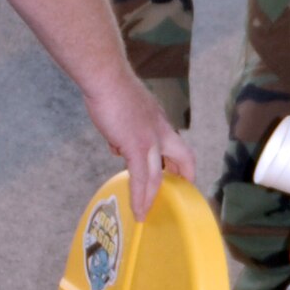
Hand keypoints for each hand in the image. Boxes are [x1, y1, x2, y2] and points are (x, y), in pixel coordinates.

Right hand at [82, 69, 195, 219]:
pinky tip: (138, 210)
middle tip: (178, 196)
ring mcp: (151, 139)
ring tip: (147, 213)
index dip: (181, 161)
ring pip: (158, 175)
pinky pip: (142, 178)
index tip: (179, 174)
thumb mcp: (126, 111)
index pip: (177, 144)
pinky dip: (140, 197)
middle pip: (183, 157)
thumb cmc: (110, 88)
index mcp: (159, 121)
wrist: (106, 76)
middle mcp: (161, 130)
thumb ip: (127, 129)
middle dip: (183, 177)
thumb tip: (120, 146)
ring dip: (153, 196)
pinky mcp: (137, 145)